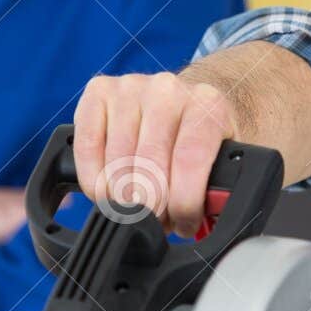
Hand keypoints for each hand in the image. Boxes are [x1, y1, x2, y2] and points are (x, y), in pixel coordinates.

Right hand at [73, 72, 239, 237]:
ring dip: (121, 199)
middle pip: (150, 162)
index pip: (190, 158)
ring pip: (117, 160)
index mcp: (207, 103)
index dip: (183, 201)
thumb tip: (207, 213)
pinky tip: (105, 193)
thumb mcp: (222, 157)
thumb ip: (220, 185)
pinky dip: (93, 181)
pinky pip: (88, 147)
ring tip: (135, 208)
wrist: (184, 100)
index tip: (182, 222)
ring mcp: (130, 87)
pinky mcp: (99, 92)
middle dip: (150, 206)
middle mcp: (167, 90)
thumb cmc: (200, 136)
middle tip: (156, 220)